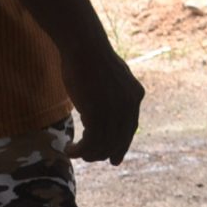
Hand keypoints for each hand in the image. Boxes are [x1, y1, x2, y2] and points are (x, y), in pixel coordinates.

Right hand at [62, 40, 144, 165]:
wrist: (84, 46)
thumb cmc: (90, 58)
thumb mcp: (110, 77)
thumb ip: (114, 94)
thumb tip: (107, 107)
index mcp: (136, 95)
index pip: (130, 129)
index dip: (121, 146)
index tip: (114, 160)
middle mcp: (130, 105)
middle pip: (118, 140)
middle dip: (103, 153)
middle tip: (86, 158)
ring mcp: (115, 110)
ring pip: (104, 145)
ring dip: (88, 153)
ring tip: (74, 152)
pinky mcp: (98, 114)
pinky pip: (91, 142)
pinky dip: (80, 150)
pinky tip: (70, 149)